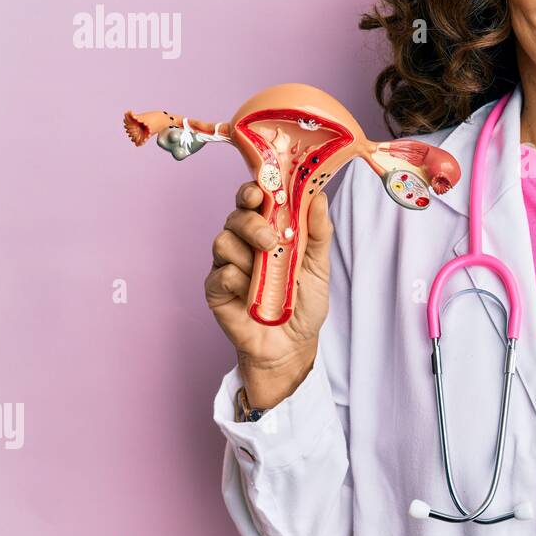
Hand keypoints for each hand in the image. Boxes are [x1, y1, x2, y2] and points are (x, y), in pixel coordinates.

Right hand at [204, 181, 333, 406]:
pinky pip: (220, 273)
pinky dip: (237, 280)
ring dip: (246, 252)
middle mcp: (243, 243)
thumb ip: (318, 231)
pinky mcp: (216, 290)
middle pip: (235, 216)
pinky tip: (251, 293)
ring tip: (265, 271)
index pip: (253, 200)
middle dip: (251, 222)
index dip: (253, 190)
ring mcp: (227, 265)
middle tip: (270, 240)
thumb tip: (319, 196)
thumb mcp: (319, 265)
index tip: (261, 190)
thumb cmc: (304, 303)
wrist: (293, 345)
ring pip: (222, 241)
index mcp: (267, 230)